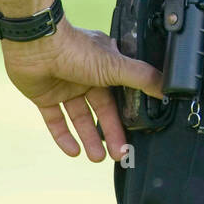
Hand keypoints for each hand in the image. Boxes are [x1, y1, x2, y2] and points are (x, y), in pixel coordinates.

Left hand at [1, 22, 163, 161]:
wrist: (36, 44)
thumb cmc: (77, 49)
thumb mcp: (117, 65)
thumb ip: (142, 78)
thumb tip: (167, 89)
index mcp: (106, 65)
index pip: (121, 94)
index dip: (128, 114)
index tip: (136, 133)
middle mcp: (87, 76)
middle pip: (102, 110)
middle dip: (111, 133)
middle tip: (119, 154)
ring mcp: (65, 86)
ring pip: (80, 117)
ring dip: (89, 138)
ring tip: (97, 158)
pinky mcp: (44, 96)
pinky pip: (55, 120)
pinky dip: (63, 136)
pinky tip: (73, 151)